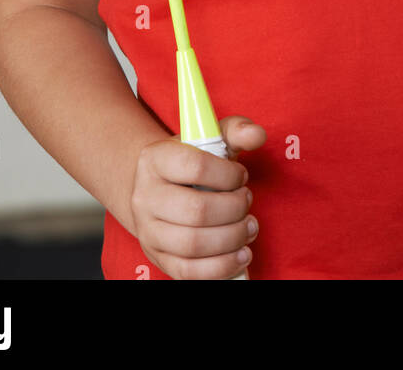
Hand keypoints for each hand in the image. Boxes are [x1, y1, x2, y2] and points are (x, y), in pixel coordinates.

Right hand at [130, 115, 265, 279]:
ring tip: (249, 227)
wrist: (158, 189)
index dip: (229, 175)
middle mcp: (145, 196)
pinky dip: (222, 266)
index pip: (196, 166)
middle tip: (247, 202)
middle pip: (197, 210)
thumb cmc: (191, 164)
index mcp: (155, 159)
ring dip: (232, 238)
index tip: (241, 176)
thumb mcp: (210, 140)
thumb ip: (236, 131)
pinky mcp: (158, 258)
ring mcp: (148, 230)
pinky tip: (241, 253)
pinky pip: (189, 272)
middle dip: (234, 209)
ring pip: (194, 244)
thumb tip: (257, 135)